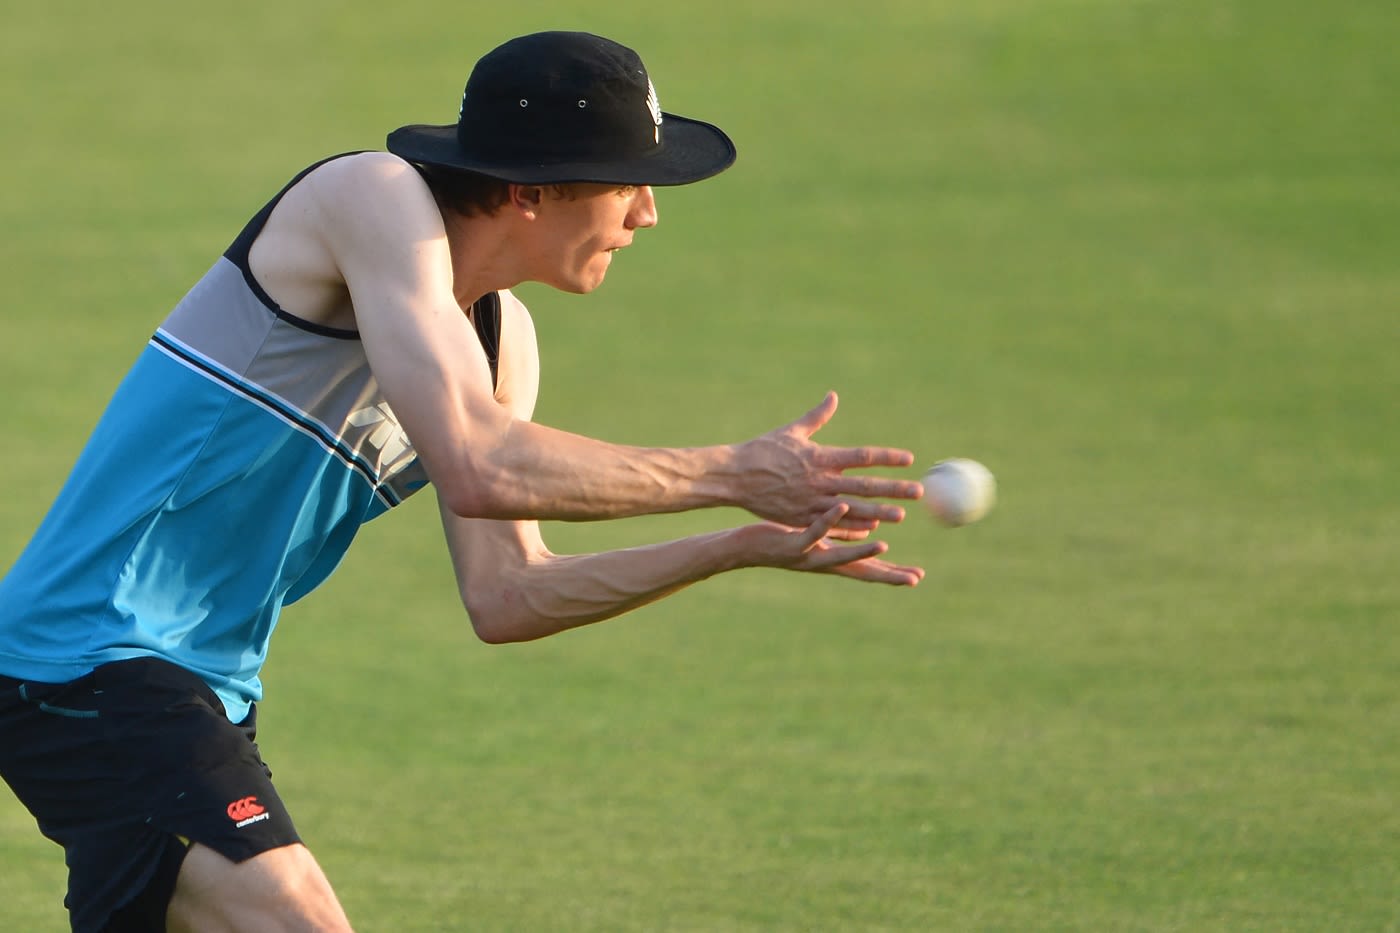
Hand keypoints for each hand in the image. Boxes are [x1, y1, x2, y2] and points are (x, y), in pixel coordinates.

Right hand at [731, 392, 923, 529]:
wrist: (734, 476)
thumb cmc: (762, 450)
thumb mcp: (791, 431)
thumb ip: (817, 416)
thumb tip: (833, 396)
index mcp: (821, 456)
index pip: (862, 456)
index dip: (887, 458)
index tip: (908, 459)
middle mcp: (821, 480)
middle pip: (864, 485)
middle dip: (892, 489)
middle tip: (917, 491)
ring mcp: (812, 501)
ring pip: (853, 509)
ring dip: (879, 512)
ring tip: (901, 515)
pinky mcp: (801, 518)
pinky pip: (832, 524)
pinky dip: (852, 526)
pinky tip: (870, 529)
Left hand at [745, 503, 924, 586]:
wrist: (745, 547)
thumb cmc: (781, 539)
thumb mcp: (817, 536)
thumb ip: (843, 533)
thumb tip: (870, 526)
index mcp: (832, 559)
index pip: (867, 569)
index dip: (891, 572)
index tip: (918, 576)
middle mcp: (823, 563)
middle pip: (861, 572)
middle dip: (888, 574)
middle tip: (914, 578)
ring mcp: (809, 556)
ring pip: (840, 557)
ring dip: (862, 552)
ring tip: (886, 546)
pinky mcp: (792, 544)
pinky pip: (814, 532)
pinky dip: (830, 521)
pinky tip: (842, 507)